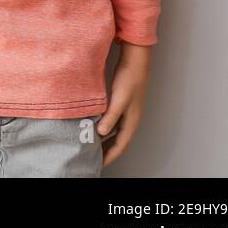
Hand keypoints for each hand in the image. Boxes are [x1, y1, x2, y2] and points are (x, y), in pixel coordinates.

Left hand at [97, 44, 151, 165]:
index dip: (110, 156)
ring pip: (115, 133)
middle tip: (93, 159)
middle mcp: (130, 120)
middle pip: (118, 142)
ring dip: (105, 141)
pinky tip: (95, 128)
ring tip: (92, 147)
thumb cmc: (129, 80)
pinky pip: (112, 123)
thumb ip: (111, 117)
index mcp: (132, 122)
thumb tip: (101, 133)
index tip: (99, 164)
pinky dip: (104, 128)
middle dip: (107, 152)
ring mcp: (127, 113)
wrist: (135, 63)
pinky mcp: (121, 105)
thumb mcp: (119, 100)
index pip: (120, 146)